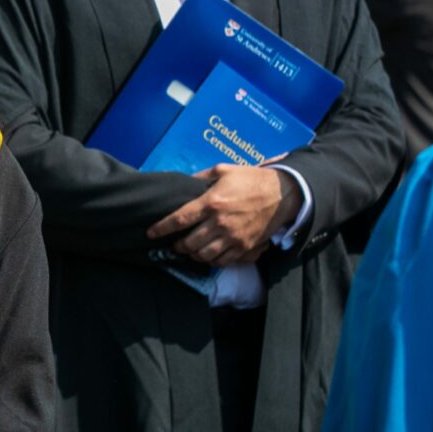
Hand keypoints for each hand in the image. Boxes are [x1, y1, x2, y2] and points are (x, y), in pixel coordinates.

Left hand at [146, 164, 300, 267]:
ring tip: (189, 250)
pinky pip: (223, 261)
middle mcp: (220, 223)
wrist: (282, 194)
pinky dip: (211, 261)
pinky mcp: (244, 247)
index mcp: (212, 202)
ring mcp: (233, 237)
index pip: (180, 219)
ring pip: (204, 255)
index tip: (150, 233)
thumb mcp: (223, 170)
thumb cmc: (251, 179)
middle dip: (177, 246)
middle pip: (189, 242)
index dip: (162, 228)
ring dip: (193, 255)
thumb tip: (185, 184)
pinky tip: (208, 255)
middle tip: (174, 244)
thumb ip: (201, 178)